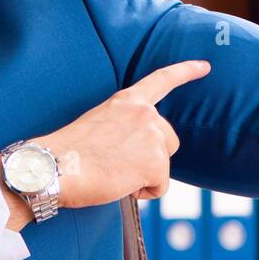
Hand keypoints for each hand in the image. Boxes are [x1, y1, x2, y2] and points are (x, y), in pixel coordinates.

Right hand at [0, 59, 211, 226]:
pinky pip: (159, 187)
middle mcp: (144, 114)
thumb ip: (124, 128)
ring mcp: (152, 137)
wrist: (54, 167)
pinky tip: (118, 184)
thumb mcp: (98, 126)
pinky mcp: (155, 163)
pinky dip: (142, 192)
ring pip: (164, 166)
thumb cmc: (67, 153)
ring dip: (144, 176)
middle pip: (169, 141)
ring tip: (112, 173)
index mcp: (126, 101)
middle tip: (117, 164)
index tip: (205, 66)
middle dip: (152, 157)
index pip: (162, 80)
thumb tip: (137, 153)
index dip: (186, 71)